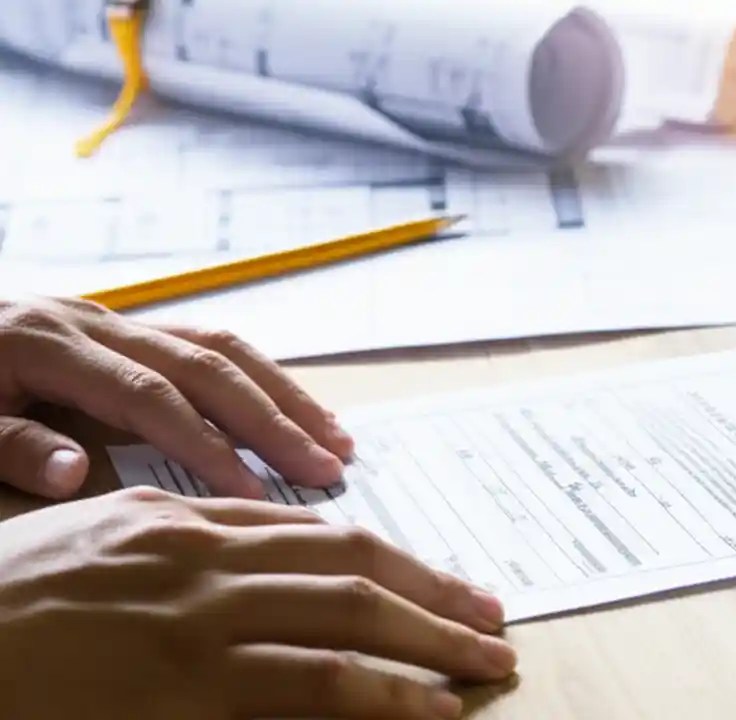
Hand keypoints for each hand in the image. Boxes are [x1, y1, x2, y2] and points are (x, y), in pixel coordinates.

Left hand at [0, 295, 352, 498]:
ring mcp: (115, 319)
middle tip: (328, 465)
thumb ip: (9, 446)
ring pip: (220, 346)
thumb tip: (82, 472)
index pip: (149, 396)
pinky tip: (294, 408)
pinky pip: (208, 345)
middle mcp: (93, 320)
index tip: (253, 494)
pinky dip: (260, 379)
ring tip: (337, 437)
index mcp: (44, 341)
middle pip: (205, 363)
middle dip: (273, 418)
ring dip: (284, 393)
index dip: (206, 445)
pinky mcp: (126, 329)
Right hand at [0, 487, 515, 718]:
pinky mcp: (186, 690)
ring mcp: (198, 622)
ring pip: (350, 615)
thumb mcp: (93, 545)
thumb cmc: (1, 605)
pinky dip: (383, 693)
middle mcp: (202, 557)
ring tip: (488, 661)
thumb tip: (259, 551)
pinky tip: (429, 707)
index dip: (390, 557)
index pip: (317, 531)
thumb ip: (179, 541)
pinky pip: (311, 682)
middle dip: (436, 591)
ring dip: (433, 640)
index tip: (438, 581)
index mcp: (180, 519)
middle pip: (354, 561)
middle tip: (493, 616)